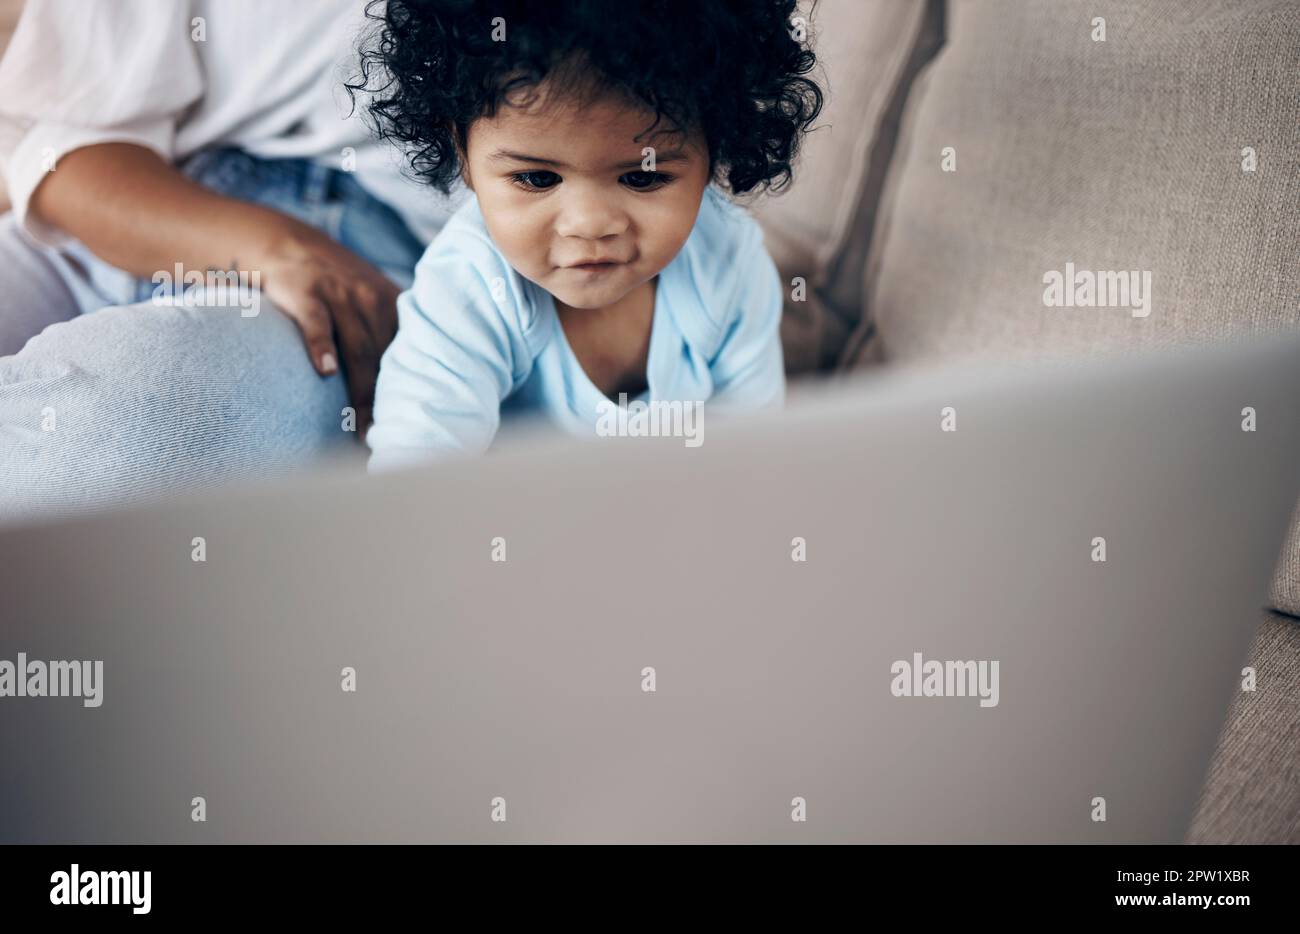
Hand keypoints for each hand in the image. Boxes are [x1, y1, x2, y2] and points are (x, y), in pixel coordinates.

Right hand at [260, 223, 400, 440]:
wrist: (291, 245)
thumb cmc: (339, 287)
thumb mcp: (375, 302)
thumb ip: (394, 337)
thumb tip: (420, 388)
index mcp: (396, 307)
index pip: (411, 354)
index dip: (416, 391)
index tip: (418, 427)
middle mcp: (373, 300)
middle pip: (386, 360)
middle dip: (391, 403)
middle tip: (393, 441)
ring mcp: (340, 296)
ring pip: (358, 349)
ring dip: (363, 392)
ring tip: (364, 429)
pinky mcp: (307, 293)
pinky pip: (317, 322)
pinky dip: (321, 346)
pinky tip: (325, 372)